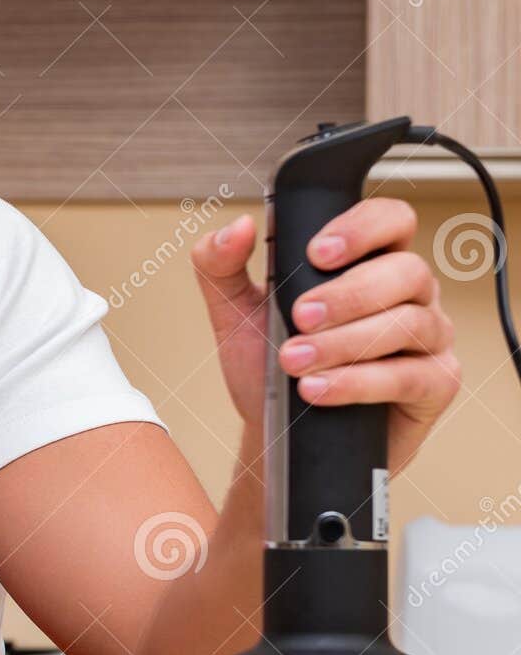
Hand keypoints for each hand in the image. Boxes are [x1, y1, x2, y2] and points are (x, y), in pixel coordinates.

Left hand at [190, 198, 459, 471]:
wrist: (276, 434)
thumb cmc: (267, 366)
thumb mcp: (232, 312)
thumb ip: (221, 264)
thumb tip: (236, 227)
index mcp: (369, 262)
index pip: (391, 220)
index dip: (364, 228)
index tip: (317, 253)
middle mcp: (408, 294)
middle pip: (406, 271)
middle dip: (348, 294)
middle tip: (299, 317)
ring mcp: (428, 338)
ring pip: (408, 323)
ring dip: (345, 343)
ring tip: (294, 361)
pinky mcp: (434, 384)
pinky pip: (412, 377)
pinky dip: (359, 383)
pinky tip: (317, 389)